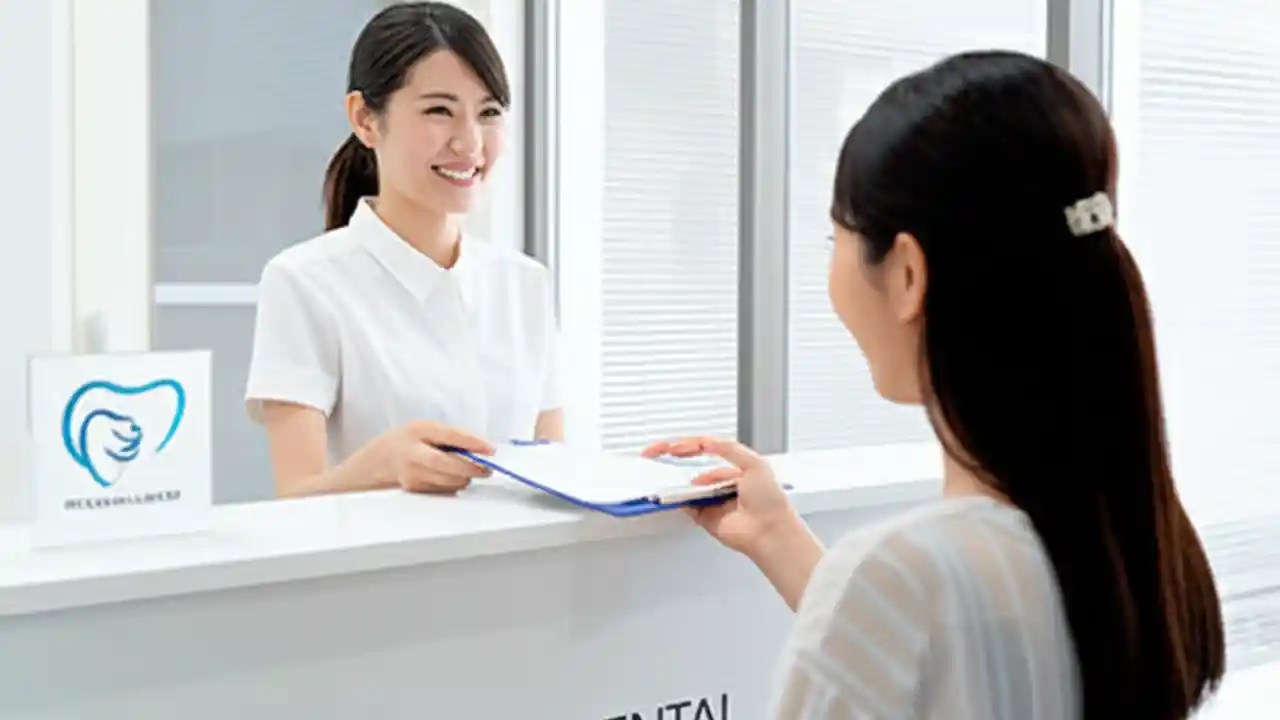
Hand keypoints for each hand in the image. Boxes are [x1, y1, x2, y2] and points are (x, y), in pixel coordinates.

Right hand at [377, 421, 494, 493]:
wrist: (380, 460)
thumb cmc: (410, 441)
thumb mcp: (427, 430)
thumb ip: (450, 437)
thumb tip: (480, 449)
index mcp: (419, 431)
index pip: (450, 436)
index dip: (473, 443)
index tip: (491, 449)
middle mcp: (412, 452)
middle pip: (445, 463)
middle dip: (470, 468)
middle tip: (486, 470)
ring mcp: (411, 473)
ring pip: (446, 480)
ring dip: (464, 478)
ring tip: (471, 472)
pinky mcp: (413, 489)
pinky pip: (441, 489)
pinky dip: (453, 485)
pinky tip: (453, 478)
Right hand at [643, 437, 799, 555]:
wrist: (768, 529)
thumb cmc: (769, 499)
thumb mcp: (754, 463)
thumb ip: (728, 450)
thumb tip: (704, 443)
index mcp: (735, 466)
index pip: (706, 448)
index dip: (687, 444)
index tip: (673, 445)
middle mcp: (721, 482)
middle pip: (692, 464)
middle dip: (674, 456)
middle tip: (655, 452)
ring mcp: (711, 499)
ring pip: (686, 485)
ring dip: (675, 478)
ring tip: (661, 469)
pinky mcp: (704, 516)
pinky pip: (685, 504)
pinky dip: (676, 498)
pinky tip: (671, 491)